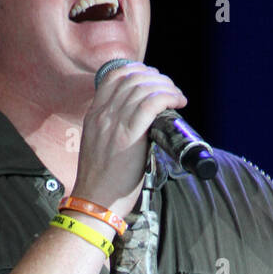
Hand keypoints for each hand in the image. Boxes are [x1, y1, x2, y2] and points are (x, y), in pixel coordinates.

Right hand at [73, 63, 186, 218]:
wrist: (95, 203)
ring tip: (177, 96)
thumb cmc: (102, 182)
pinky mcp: (128, 135)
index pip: (113, 76)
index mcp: (94, 115)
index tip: (153, 79)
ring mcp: (113, 123)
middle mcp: (102, 115)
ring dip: (166, 86)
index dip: (137, 70)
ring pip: (144, 87)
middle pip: (132, 77)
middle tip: (170, 88)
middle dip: (156, 77)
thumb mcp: (100, 146)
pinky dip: (169, 96)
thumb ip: (113, 130)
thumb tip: (141, 122)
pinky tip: (178, 102)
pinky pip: (152, 103)